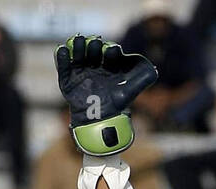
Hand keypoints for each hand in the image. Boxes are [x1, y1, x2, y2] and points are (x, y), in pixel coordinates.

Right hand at [55, 34, 158, 155]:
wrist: (99, 121)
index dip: (111, 52)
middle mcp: (94, 66)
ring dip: (77, 48)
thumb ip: (141, 81)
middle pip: (93, 53)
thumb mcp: (128, 92)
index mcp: (109, 66)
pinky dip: (61, 59)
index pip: (110, 56)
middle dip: (94, 47)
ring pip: (78, 57)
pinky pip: (64, 68)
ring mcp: (81, 72)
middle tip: (95, 42)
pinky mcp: (68, 80)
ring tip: (77, 40)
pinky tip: (61, 49)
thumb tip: (154, 71)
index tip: (114, 49)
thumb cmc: (115, 105)